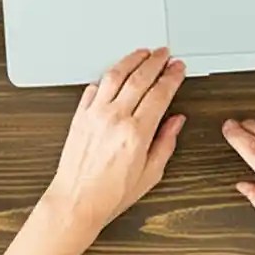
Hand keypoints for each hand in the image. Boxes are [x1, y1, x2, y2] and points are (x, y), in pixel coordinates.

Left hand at [42, 48, 186, 233]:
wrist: (76, 200)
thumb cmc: (110, 193)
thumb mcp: (150, 174)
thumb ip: (165, 143)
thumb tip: (176, 122)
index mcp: (136, 133)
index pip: (159, 93)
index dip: (171, 76)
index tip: (178, 68)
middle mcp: (114, 118)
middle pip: (139, 78)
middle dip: (155, 62)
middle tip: (164, 54)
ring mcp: (94, 114)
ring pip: (114, 75)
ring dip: (131, 60)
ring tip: (142, 53)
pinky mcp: (79, 115)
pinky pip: (93, 88)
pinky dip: (106, 77)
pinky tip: (114, 74)